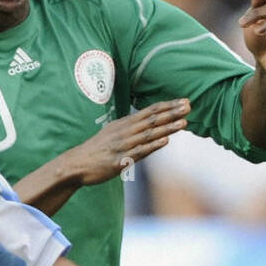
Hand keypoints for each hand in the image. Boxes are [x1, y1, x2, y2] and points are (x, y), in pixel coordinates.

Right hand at [67, 101, 190, 184]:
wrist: (76, 164)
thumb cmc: (96, 150)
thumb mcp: (112, 133)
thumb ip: (130, 128)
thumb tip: (147, 124)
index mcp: (124, 124)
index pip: (149, 111)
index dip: (167, 106)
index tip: (184, 101)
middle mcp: (125, 132)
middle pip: (151, 120)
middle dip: (171, 112)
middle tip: (188, 106)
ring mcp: (122, 146)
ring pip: (148, 134)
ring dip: (166, 128)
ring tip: (184, 122)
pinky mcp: (119, 161)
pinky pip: (139, 152)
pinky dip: (153, 146)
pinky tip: (165, 141)